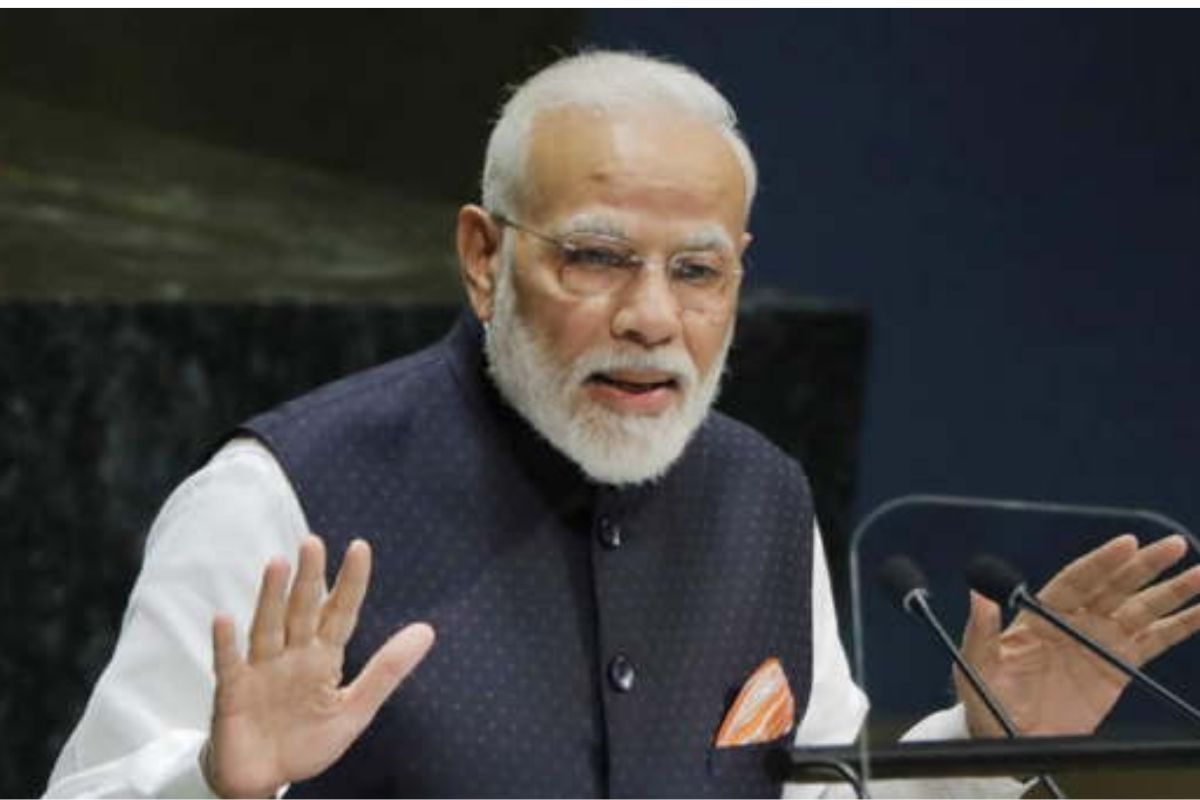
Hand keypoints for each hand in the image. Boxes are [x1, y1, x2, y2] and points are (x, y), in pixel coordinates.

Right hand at [204, 535, 434, 797]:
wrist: (263, 781)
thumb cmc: (306, 743)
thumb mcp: (354, 709)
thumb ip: (387, 670)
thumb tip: (428, 630)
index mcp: (323, 658)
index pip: (339, 613)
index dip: (350, 583)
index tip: (360, 547)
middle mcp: (292, 656)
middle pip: (301, 611)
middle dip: (308, 579)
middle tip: (313, 543)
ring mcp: (260, 672)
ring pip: (267, 628)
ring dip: (270, 598)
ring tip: (278, 564)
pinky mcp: (232, 694)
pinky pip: (229, 665)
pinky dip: (226, 643)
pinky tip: (224, 618)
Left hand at [958, 534, 1199, 736]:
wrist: (1010, 739)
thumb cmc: (986, 699)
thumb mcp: (976, 665)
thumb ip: (981, 632)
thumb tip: (978, 597)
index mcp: (1041, 614)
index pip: (1076, 580)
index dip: (1102, 562)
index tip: (1128, 543)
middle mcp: (1074, 620)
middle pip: (1115, 586)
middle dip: (1145, 566)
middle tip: (1175, 546)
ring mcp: (1099, 641)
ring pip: (1141, 609)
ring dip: (1172, 591)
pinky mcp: (1119, 667)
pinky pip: (1154, 641)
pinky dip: (1181, 625)